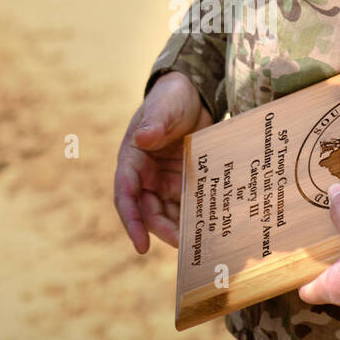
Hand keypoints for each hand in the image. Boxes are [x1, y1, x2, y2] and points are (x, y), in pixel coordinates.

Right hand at [113, 72, 212, 252]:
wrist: (194, 93)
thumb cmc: (172, 98)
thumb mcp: (165, 107)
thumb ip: (155, 122)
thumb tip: (142, 138)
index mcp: (132, 159)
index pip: (126, 195)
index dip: (132, 221)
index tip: (141, 245)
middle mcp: (145, 176)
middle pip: (149, 211)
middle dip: (164, 230)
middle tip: (186, 246)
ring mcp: (165, 180)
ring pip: (169, 213)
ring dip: (181, 228)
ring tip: (202, 241)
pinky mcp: (185, 181)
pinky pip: (188, 204)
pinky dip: (197, 216)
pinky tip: (213, 226)